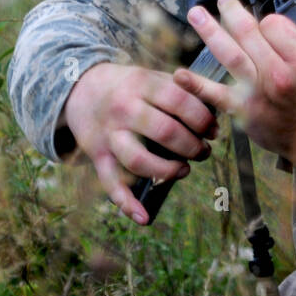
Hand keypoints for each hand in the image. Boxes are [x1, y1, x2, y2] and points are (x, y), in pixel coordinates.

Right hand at [60, 62, 217, 223]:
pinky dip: (127, 204)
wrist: (81, 90)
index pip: (180, 101)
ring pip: (138, 160)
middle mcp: (124, 108)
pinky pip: (110, 183)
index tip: (213, 131)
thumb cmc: (129, 86)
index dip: (202, 119)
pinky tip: (144, 218)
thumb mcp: (150, 77)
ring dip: (167, 171)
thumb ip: (179, 92)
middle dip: (192, 147)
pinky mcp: (97, 155)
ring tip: (183, 170)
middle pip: (165, 132)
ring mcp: (109, 134)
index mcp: (142, 84)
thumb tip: (214, 117)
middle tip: (203, 151)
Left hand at [175, 0, 295, 196]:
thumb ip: (293, 43)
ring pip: (231, 55)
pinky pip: (216, 94)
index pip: (274, 25)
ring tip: (195, 15)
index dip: (265, 21)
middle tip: (221, 0)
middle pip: (250, 34)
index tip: (262, 25)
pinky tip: (180, 74)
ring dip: (211, 32)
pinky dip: (197, 85)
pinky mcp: (243, 110)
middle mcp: (279, 74)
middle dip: (231, 12)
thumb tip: (265, 23)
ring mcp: (258, 92)